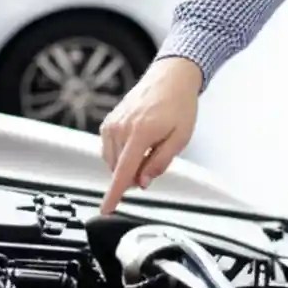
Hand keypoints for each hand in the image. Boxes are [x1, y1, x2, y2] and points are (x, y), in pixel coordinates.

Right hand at [98, 57, 202, 213]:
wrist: (171, 78)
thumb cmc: (179, 105)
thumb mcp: (181, 138)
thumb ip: (161, 162)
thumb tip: (144, 181)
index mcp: (141, 133)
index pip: (124, 172)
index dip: (115, 194)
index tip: (106, 209)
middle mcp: (121, 127)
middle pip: (118, 169)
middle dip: (134, 175)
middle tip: (155, 160)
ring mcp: (112, 123)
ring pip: (112, 161)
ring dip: (127, 164)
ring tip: (149, 146)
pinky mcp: (108, 121)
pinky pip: (109, 149)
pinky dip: (121, 153)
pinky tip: (137, 143)